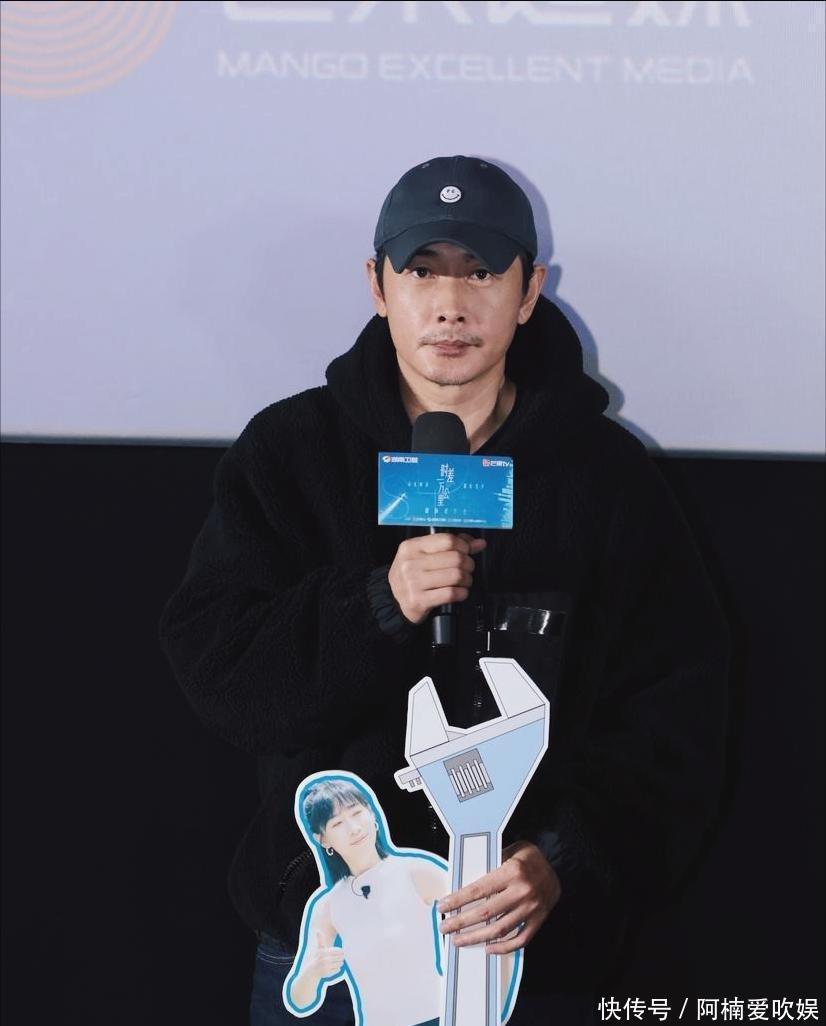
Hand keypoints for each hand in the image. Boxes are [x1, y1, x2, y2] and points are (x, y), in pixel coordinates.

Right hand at [308, 932, 345, 980]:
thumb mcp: (319, 949)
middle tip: (342, 957)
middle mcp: (325, 959)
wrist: (312, 971)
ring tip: (339, 961)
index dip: (341, 951)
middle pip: (339, 957)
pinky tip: (336, 967)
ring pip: (339, 963)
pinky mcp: (328, 972)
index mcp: (324, 952)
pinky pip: (337, 969)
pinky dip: (338, 968)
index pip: (338, 951)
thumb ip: (320, 940)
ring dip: (340, 962)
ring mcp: (327, 966)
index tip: (342, 951)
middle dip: (341, 957)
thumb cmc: (317, 958)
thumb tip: (317, 930)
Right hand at [388, 532, 485, 624]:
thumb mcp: (423, 554)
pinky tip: (460, 592)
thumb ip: (450, 546)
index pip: (447, 540)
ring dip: (467, 579)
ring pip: (456, 576)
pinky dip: (462, 593)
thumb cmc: (412, 575)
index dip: (464, 546)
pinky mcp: (419, 600)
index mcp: (411, 547)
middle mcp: (411, 563)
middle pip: (455, 558)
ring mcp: (413, 582)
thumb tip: (478, 543)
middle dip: (468, 564)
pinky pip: (451, 594)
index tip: (466, 551)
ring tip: (464, 581)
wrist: (393, 599)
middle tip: (467, 568)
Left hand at [437, 841, 560, 953]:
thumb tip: (464, 883)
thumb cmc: (528, 858)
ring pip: (500, 929)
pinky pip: (520, 939)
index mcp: (512, 871)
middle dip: (461, 922)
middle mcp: (522, 891)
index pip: (478, 890)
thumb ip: (490, 864)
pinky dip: (503, 947)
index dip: (458, 900)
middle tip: (445, 927)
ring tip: (459, 940)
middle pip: (485, 913)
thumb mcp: (510, 851)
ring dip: (477, 938)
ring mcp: (531, 908)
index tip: (443, 906)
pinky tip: (488, 948)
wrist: (558, 867)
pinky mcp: (539, 920)